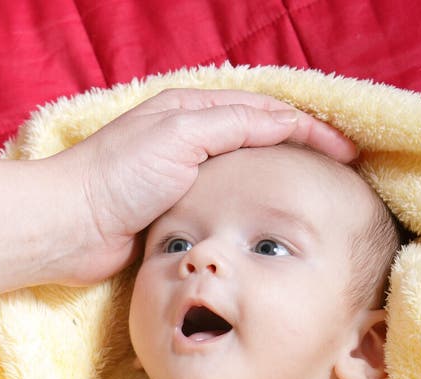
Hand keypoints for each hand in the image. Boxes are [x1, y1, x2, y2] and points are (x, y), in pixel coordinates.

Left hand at [49, 88, 356, 283]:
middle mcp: (192, 140)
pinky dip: (257, 210)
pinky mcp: (179, 214)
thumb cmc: (119, 176)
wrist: (72, 226)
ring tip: (317, 200)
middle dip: (304, 152)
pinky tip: (273, 225)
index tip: (347, 153)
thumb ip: (234, 125)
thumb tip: (286, 121)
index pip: (267, 112)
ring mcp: (185, 179)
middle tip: (342, 175)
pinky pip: (228, 207)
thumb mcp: (182, 135)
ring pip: (247, 176)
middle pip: (261, 140)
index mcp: (194, 110)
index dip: (311, 129)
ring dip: (283, 183)